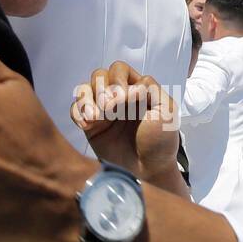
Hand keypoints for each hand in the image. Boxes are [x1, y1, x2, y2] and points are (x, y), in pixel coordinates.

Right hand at [70, 62, 178, 185]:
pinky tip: (86, 125)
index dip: (118, 80)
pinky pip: (76, 110)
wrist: (148, 171)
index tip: (123, 99)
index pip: (120, 70)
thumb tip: (133, 84)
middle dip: (101, 88)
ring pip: (85, 89)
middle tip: (108, 108)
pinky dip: (77, 113)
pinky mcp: (91, 127)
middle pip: (99, 75)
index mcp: (136, 89)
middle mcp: (117, 96)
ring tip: (94, 118)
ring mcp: (103, 111)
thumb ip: (153, 91)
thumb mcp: (166, 112)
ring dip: (86, 99)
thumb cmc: (161, 142)